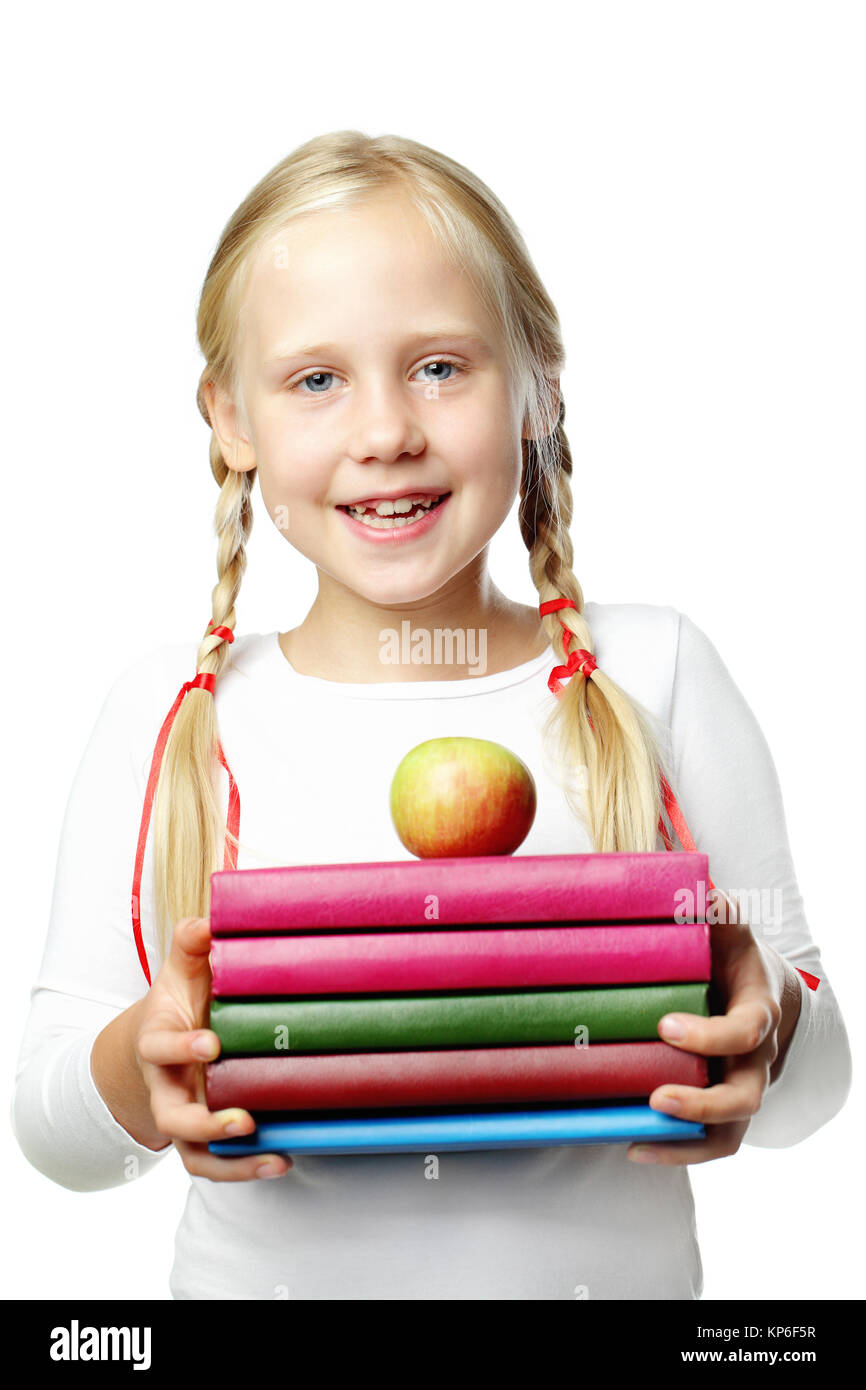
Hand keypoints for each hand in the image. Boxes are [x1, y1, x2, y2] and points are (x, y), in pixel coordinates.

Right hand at [134, 916, 292, 1181]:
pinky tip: (283, 1160)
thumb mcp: (180, 971)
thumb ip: (190, 945)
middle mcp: (166, 1088)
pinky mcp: (202, 1139)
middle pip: (171, 1117)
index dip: (182, 1047)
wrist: (159, 1044)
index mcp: (156, 1043)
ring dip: (229, 1156)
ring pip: (194, 1153)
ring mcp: (183, 1118)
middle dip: (205, 1121)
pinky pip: (215, 1165)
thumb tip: (205, 920)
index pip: (159, 1048)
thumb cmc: (179, 1003)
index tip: (211, 1042)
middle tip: (243, 1118)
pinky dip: (244, 1170)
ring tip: (268, 1147)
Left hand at [626, 890, 800, 1165]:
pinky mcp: (724, 1111)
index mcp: (757, 1011)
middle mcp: (756, 1060)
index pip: (747, 1031)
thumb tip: (695, 888)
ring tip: (639, 1134)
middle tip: (656, 1097)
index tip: (666, 1025)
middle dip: (703, 1103)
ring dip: (687, 1139)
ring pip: (732, 1132)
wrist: (759, 991)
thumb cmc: (732, 955)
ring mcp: (742, 1088)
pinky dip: (676, 1152)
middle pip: (746, 1096)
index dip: (711, 1035)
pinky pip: (711, 1145)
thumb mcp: (728, 927)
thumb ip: (714, 909)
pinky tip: (633, 1146)